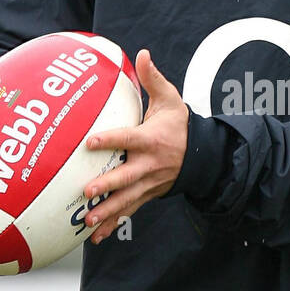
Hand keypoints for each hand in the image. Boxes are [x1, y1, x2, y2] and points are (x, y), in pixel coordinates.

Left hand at [81, 48, 188, 242]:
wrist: (201, 155)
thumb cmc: (179, 125)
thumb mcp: (170, 100)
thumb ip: (152, 79)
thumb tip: (141, 53)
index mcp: (152, 140)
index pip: (128, 139)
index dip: (110, 140)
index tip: (90, 142)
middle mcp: (150, 165)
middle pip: (127, 177)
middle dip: (108, 186)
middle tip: (87, 191)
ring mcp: (149, 183)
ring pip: (126, 200)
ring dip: (107, 212)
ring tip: (87, 221)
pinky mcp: (147, 195)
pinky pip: (129, 212)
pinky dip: (113, 225)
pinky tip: (95, 237)